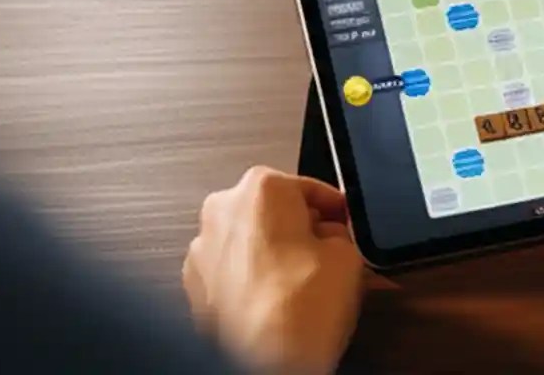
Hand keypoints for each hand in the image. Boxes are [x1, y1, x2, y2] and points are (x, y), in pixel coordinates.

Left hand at [184, 166, 365, 374]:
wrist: (262, 362)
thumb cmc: (298, 310)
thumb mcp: (349, 255)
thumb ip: (339, 232)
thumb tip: (330, 236)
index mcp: (261, 188)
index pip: (311, 187)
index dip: (335, 209)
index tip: (345, 222)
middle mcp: (223, 210)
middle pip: (273, 209)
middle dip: (299, 228)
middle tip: (327, 254)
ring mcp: (203, 249)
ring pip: (249, 239)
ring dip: (272, 253)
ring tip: (303, 284)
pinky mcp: (194, 285)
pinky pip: (231, 269)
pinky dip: (251, 279)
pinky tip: (277, 300)